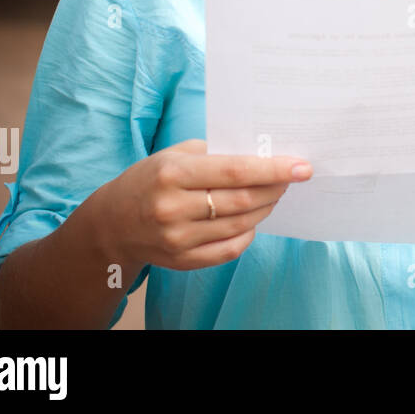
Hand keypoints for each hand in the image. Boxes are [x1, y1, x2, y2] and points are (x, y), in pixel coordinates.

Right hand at [88, 139, 312, 272]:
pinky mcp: (181, 261)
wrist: (111, 224)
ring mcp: (177, 239)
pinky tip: (252, 219)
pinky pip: (229, 249)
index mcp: (173, 173)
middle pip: (243, 200)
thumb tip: (262, 153)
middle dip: (275, 188)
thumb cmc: (150, 180)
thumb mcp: (174, 155)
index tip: (303, 166)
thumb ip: (215, 152)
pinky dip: (248, 234)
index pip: (236, 171)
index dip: (274, 169)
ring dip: (265, 208)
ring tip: (274, 194)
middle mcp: (173, 208)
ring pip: (240, 225)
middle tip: (292, 178)